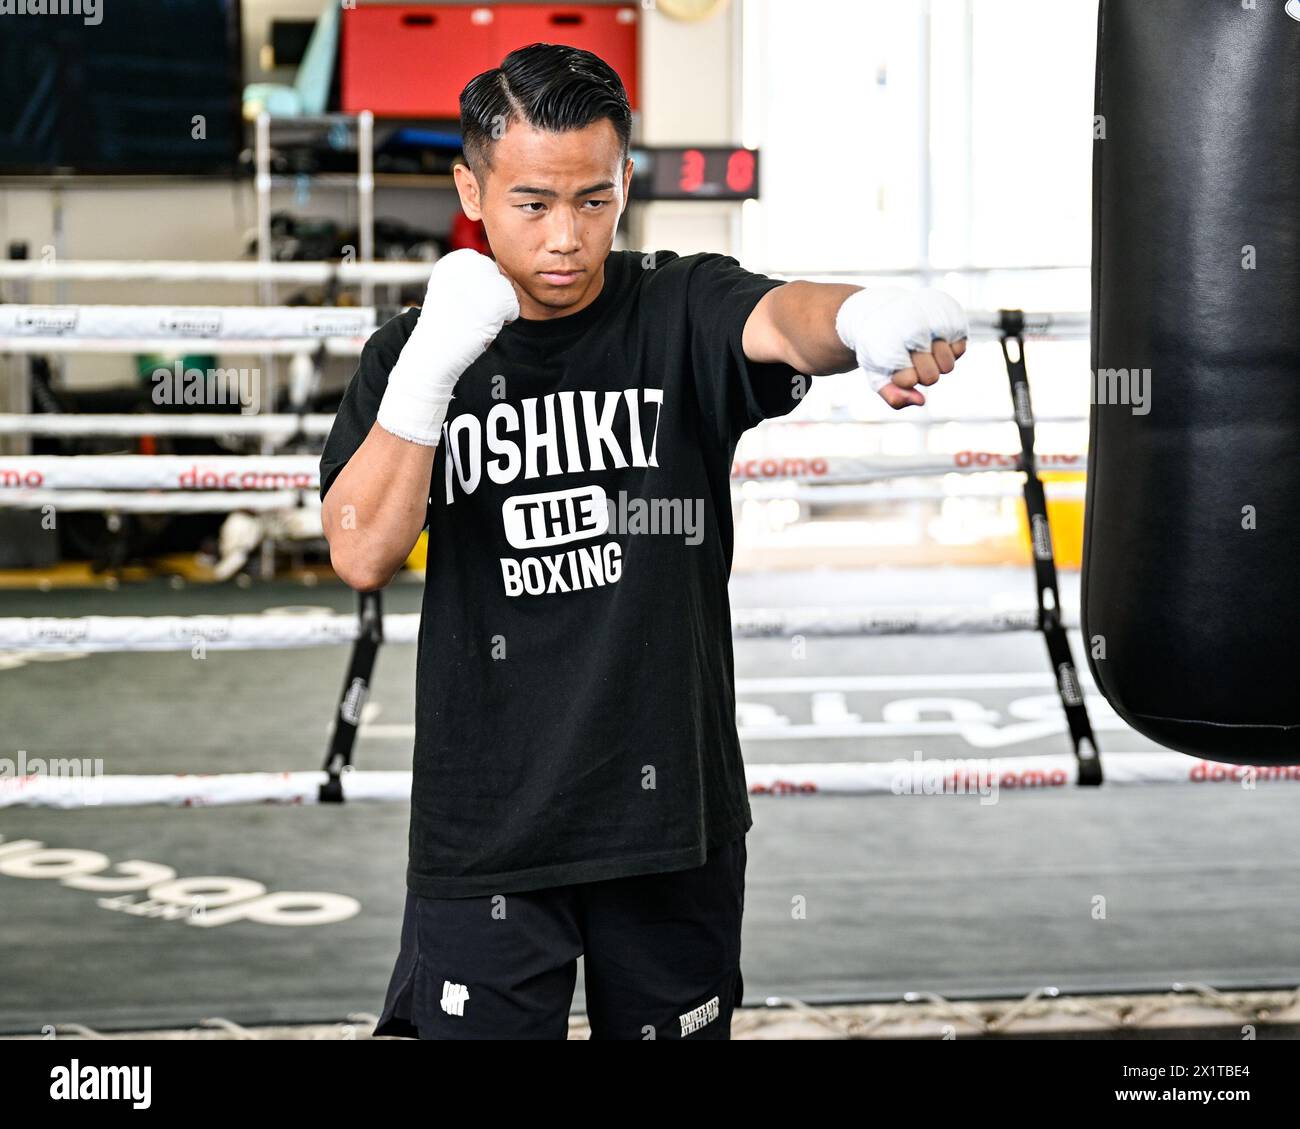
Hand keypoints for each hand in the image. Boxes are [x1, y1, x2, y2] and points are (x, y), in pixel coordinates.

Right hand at [376, 249, 519, 445]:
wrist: (432, 353)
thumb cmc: (442, 328)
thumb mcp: (453, 292)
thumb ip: (474, 279)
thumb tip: (503, 275)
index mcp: (455, 260)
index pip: (486, 270)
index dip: (478, 294)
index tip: (458, 307)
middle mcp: (468, 264)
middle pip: (499, 281)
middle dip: (489, 301)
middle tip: (466, 317)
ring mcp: (484, 280)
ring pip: (508, 294)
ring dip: (496, 312)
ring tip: (471, 321)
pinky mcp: (499, 299)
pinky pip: (514, 309)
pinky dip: (503, 323)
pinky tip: (480, 328)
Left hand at [835, 287, 968, 409]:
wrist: (884, 310)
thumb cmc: (881, 348)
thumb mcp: (877, 373)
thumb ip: (893, 396)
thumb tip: (921, 402)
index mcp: (890, 344)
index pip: (908, 380)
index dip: (903, 378)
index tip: (894, 363)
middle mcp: (914, 329)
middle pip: (931, 378)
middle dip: (921, 373)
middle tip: (911, 355)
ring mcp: (936, 320)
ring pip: (948, 366)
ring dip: (937, 362)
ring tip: (924, 346)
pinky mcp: (954, 314)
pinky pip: (961, 350)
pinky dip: (950, 348)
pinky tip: (935, 337)